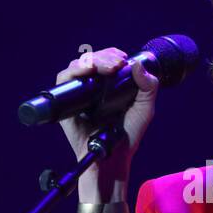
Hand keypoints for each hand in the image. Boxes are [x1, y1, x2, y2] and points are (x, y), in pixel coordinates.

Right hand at [55, 47, 158, 198]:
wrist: (113, 158)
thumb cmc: (127, 136)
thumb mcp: (145, 109)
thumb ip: (148, 87)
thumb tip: (139, 64)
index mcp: (108, 86)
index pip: (106, 60)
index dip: (112, 55)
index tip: (123, 59)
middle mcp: (91, 88)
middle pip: (91, 59)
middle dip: (104, 56)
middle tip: (118, 64)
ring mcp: (78, 94)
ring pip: (77, 65)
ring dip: (91, 60)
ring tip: (108, 68)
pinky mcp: (66, 103)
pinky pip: (64, 80)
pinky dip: (74, 71)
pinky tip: (87, 72)